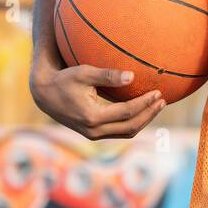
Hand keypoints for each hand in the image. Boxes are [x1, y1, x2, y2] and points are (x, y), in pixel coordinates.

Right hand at [29, 62, 165, 140]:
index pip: (127, 112)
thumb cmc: (64, 79)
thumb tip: (132, 76)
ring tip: (156, 106)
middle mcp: (94, 130)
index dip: (145, 103)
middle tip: (162, 100)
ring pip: (126, 132)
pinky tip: (141, 110)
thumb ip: (107, 75)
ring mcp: (93, 134)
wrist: (44, 95)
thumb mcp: (84, 73)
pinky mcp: (93, 134)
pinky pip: (119, 132)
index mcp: (92, 116)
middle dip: (149, 114)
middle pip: (131, 127)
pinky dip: (133, 122)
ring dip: (143, 120)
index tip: (158, 92)